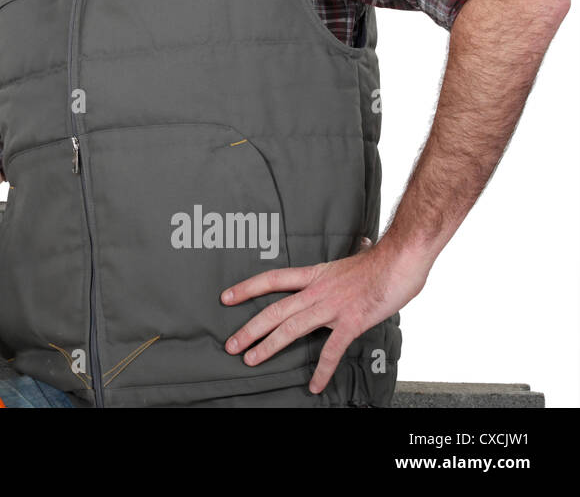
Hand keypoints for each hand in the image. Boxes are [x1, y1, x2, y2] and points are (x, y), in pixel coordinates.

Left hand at [219, 237, 429, 393]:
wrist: (400, 259)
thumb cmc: (383, 259)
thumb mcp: (359, 255)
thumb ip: (354, 254)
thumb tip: (363, 243)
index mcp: (315, 275)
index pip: (272, 279)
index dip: (247, 288)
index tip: (226, 297)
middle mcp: (317, 291)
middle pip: (274, 310)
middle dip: (249, 328)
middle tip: (231, 344)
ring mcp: (331, 307)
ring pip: (291, 329)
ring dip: (268, 346)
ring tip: (250, 360)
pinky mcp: (351, 323)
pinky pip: (331, 351)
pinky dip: (322, 370)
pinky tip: (314, 385)